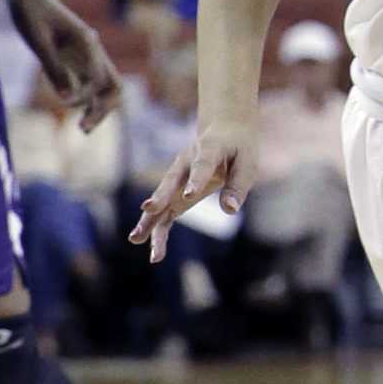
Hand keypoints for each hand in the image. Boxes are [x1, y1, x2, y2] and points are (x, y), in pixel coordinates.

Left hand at [7, 0, 120, 130]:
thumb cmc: (30, 12)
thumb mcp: (38, 41)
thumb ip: (54, 69)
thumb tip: (67, 100)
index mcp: (88, 43)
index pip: (99, 80)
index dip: (85, 97)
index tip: (64, 103)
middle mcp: (92, 51)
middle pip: (113, 87)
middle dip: (104, 110)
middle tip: (84, 129)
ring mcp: (84, 55)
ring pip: (102, 87)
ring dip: (96, 107)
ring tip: (82, 128)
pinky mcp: (73, 58)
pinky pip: (85, 82)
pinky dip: (82, 97)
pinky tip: (67, 104)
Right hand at [130, 117, 259, 261]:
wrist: (223, 131)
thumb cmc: (237, 149)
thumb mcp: (247, 162)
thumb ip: (238, 185)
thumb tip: (229, 210)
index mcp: (208, 150)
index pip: (201, 165)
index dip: (196, 179)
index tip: (190, 195)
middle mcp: (185, 163)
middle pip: (171, 182)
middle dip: (160, 197)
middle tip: (148, 209)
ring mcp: (176, 178)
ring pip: (161, 200)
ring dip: (149, 219)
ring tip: (135, 238)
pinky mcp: (175, 193)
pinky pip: (165, 213)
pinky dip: (158, 230)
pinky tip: (155, 252)